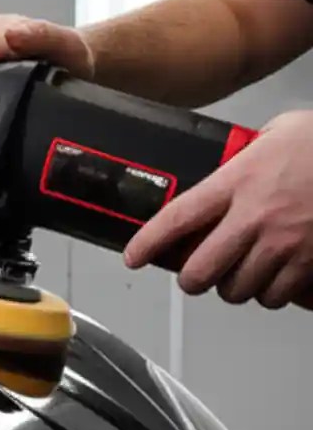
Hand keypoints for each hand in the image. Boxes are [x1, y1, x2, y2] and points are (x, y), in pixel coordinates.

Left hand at [124, 109, 312, 309]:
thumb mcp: (277, 133)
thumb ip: (245, 157)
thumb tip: (229, 167)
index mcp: (237, 181)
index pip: (176, 218)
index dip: (148, 243)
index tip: (134, 257)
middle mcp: (254, 217)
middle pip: (200, 271)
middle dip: (193, 278)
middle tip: (197, 273)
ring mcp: (284, 243)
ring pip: (238, 290)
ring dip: (235, 287)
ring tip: (241, 273)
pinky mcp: (311, 263)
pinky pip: (278, 296)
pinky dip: (273, 294)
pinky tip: (276, 278)